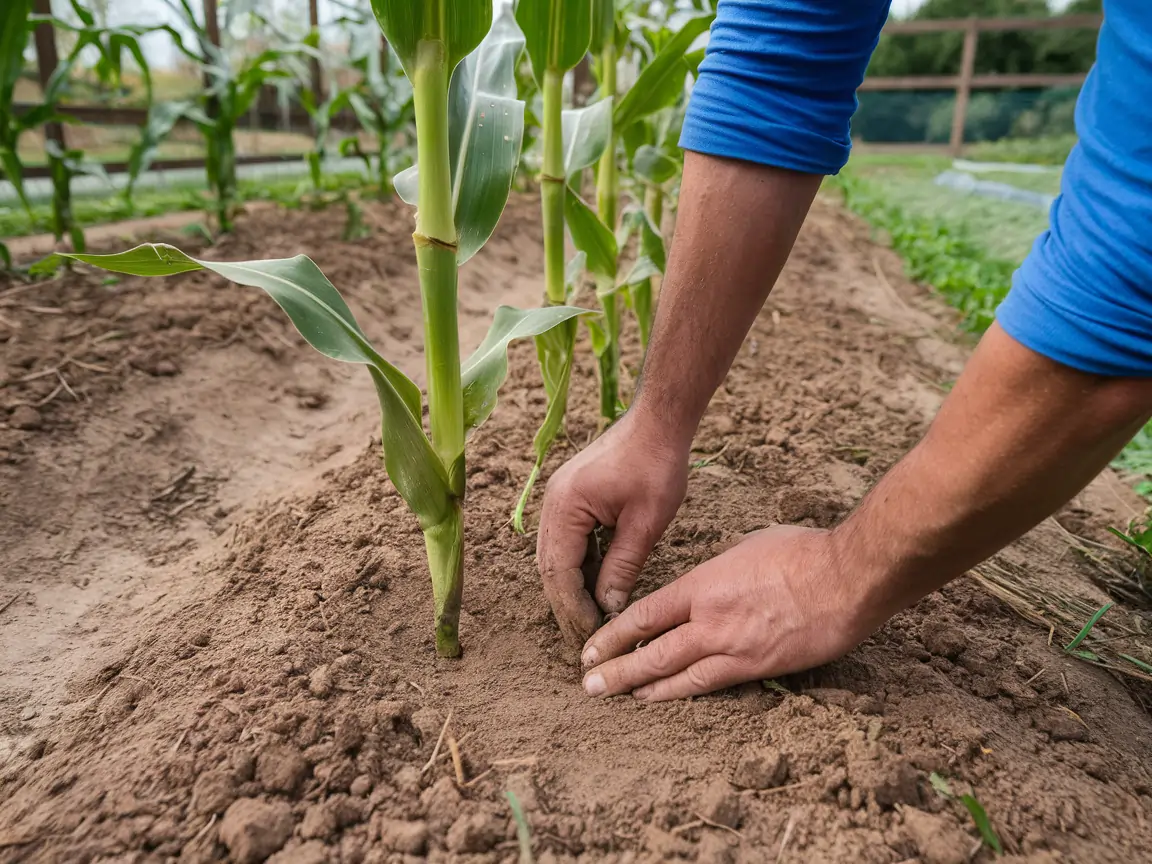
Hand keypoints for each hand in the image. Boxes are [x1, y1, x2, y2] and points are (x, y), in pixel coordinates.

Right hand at [537, 409, 689, 648]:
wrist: (659, 420)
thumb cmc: (657, 464)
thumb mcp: (646, 522)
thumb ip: (623, 566)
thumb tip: (608, 608)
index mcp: (565, 507)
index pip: (559, 571)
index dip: (574, 608)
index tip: (592, 635)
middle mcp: (553, 503)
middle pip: (550, 567)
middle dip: (567, 604)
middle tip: (586, 638)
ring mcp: (560, 499)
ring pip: (557, 557)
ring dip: (572, 588)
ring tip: (590, 621)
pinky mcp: (572, 498)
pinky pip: (569, 542)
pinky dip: (580, 567)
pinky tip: (596, 589)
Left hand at [579, 525, 884, 700]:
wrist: (847, 578)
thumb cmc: (802, 552)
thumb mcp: (746, 546)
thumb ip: (719, 568)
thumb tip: (710, 579)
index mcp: (703, 584)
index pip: (645, 613)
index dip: (614, 634)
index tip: (593, 646)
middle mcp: (710, 619)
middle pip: (651, 650)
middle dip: (615, 668)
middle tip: (588, 684)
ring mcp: (734, 648)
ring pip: (675, 674)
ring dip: (640, 687)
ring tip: (614, 697)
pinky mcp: (759, 668)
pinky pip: (711, 685)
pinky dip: (681, 693)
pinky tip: (660, 700)